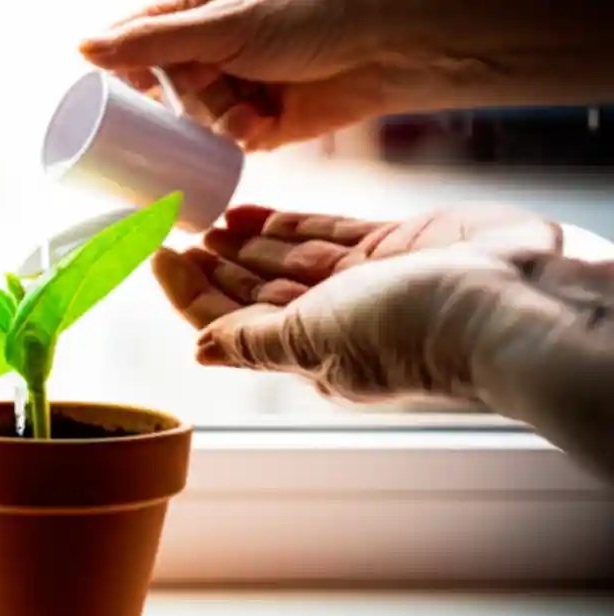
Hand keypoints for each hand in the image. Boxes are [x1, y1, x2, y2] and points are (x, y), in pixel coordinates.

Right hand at [81, 1, 613, 150]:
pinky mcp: (261, 125)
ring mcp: (236, 89)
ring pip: (194, 124)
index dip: (122, 73)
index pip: (137, 46)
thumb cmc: (307, 14)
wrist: (384, 46)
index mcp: (194, 16)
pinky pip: (228, 144)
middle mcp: (211, 53)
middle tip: (206, 95)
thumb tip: (81, 50)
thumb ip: (149, 43)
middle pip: (163, 94)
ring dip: (215, 123)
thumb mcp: (220, 26)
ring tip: (248, 110)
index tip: (110, 99)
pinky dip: (240, 139)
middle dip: (181, 105)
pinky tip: (260, 124)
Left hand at [150, 203, 565, 402]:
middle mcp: (331, 318)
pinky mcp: (394, 245)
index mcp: (306, 352)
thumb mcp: (313, 342)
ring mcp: (363, 281)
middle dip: (214, 266)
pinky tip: (254, 213)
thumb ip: (254, 341)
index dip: (189, 293)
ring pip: (287, 259)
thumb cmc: (410, 334)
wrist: (508, 302)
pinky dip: (291, 223)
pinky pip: (329, 231)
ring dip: (245, 243)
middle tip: (176, 231)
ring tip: (205, 220)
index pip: (228, 322)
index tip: (157, 257)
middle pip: (254, 290)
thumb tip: (199, 352)